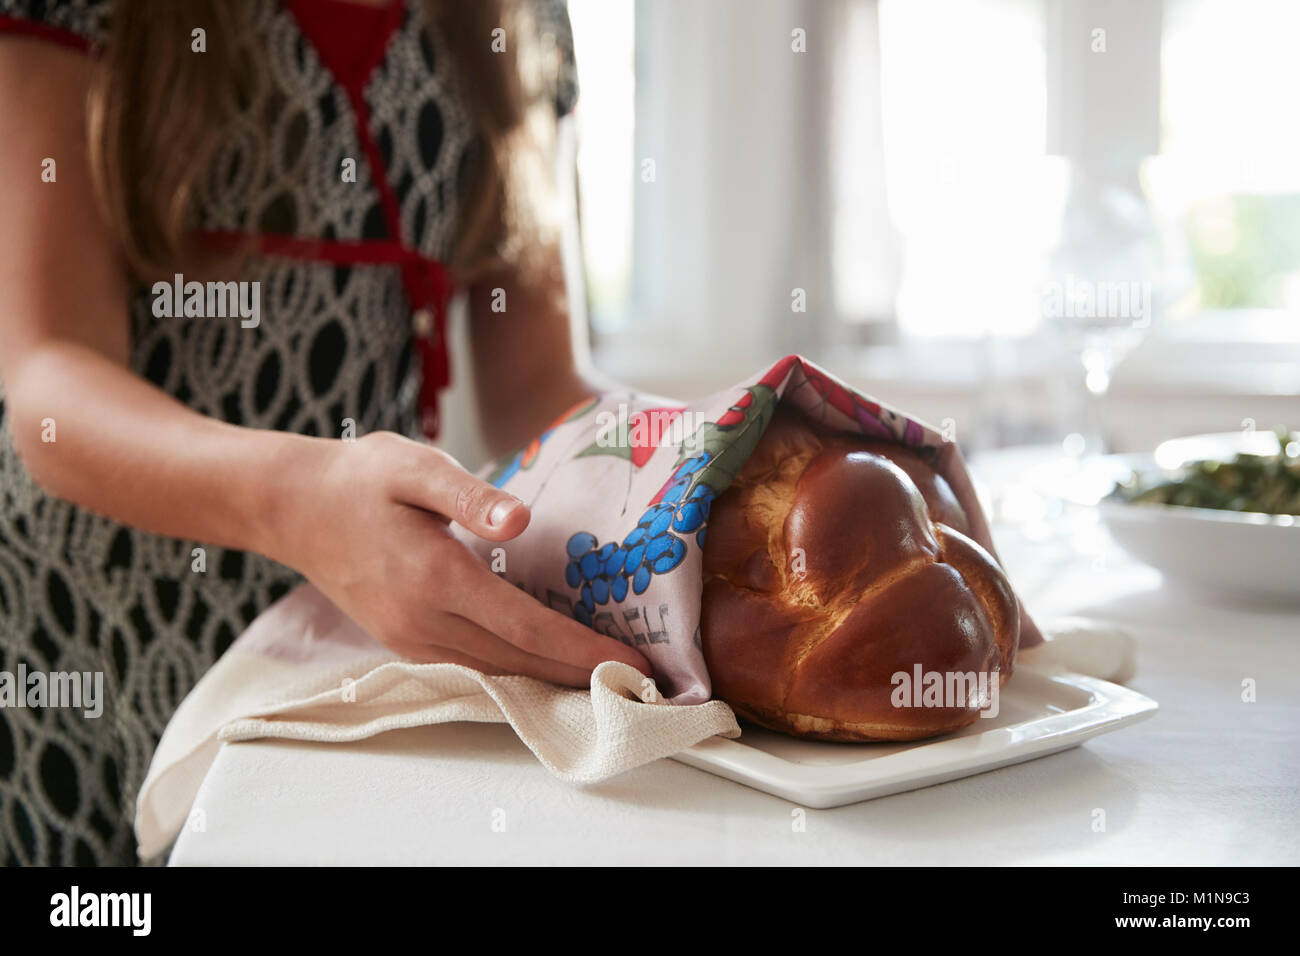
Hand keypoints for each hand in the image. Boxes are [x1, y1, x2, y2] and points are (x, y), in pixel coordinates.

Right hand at [272, 431, 651, 684]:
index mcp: (436, 578)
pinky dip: (513, 673)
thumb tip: (520, 521)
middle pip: (517, 662)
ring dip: (549, 681)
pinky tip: (543, 667)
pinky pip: (468, 669)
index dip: (582, 650)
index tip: (633, 664)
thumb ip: (470, 498)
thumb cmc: (360, 478)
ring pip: (493, 674)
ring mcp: (408, 638)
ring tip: (604, 680)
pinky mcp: (401, 641)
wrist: (293, 505)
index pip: (525, 628)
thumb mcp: (416, 466)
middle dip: (579, 676)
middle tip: (639, 683)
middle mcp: (422, 621)